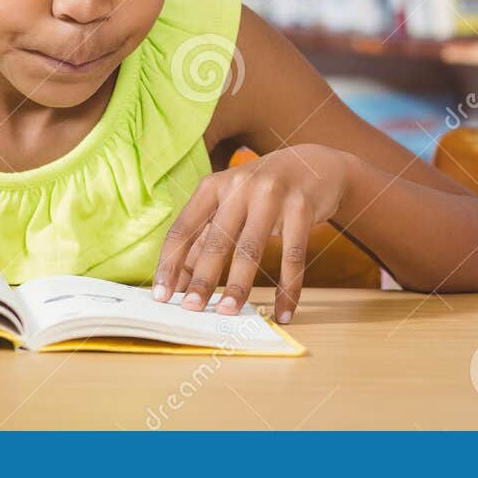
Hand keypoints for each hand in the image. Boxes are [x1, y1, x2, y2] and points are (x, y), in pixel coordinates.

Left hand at [153, 145, 351, 323]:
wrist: (315, 164)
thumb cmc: (262, 191)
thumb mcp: (230, 205)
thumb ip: (205, 239)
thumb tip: (178, 283)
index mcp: (214, 186)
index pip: (184, 227)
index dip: (170, 262)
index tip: (161, 294)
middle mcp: (240, 185)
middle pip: (217, 240)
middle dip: (202, 278)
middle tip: (191, 309)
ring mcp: (272, 194)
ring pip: (251, 248)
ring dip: (239, 286)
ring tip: (228, 312)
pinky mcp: (302, 206)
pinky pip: (293, 255)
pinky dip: (288, 288)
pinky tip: (283, 312)